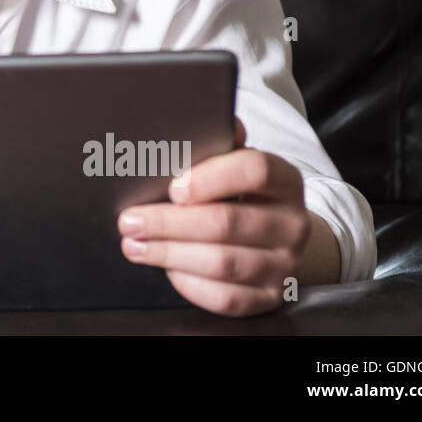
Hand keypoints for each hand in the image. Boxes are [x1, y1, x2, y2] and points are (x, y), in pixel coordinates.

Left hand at [116, 117, 313, 315]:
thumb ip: (216, 143)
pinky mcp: (269, 297)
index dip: (211, 178)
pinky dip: (190, 283)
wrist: (277, 237)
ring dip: (169, 253)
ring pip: (222, 263)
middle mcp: (292, 223)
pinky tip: (165, 268)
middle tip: (130, 220)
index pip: (254, 170)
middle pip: (227, 222)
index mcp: (284, 180)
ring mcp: (284, 264)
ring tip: (134, 244)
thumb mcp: (234, 162)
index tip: (173, 188)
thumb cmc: (241, 193)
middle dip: (169, 222)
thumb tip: (185, 123)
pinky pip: (226, 297)